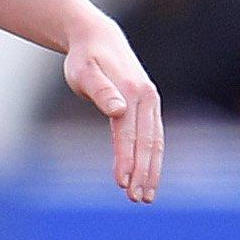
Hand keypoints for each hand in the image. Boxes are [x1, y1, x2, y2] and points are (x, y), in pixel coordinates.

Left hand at [64, 20, 164, 204]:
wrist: (98, 39)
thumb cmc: (85, 59)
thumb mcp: (84, 71)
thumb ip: (100, 90)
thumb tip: (118, 110)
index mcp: (132, 92)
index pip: (129, 134)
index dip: (127, 160)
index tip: (122, 184)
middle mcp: (147, 98)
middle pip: (148, 142)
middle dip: (143, 173)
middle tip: (137, 200)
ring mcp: (150, 103)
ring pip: (155, 142)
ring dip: (151, 171)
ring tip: (144, 197)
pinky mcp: (148, 107)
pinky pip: (153, 137)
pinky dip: (152, 158)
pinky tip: (147, 176)